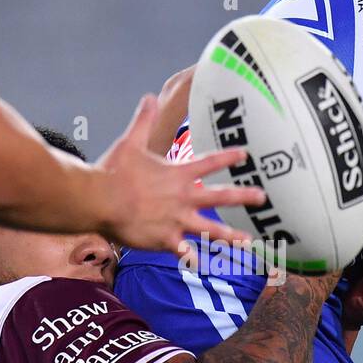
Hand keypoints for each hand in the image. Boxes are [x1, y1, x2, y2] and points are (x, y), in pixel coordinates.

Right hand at [95, 94, 264, 253]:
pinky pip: (184, 253)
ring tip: (247, 241)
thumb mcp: (130, 142)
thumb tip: (148, 97)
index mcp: (178, 174)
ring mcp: (177, 221)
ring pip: (211, 230)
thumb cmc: (112, 171)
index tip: (244, 155)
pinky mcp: (165, 240)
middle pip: (221, 197)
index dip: (228, 158)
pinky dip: (193, 259)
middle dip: (244, 196)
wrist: (100, 200)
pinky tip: (203, 265)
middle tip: (262, 197)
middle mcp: (183, 198)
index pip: (210, 162)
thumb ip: (143, 121)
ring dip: (231, 236)